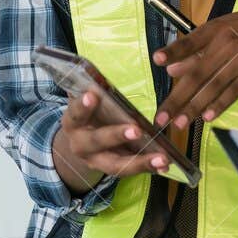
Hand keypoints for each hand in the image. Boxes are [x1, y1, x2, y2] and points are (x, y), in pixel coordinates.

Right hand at [53, 90, 167, 192]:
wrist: (79, 144)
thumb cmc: (89, 113)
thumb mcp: (86, 100)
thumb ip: (91, 86)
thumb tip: (93, 67)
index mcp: (73, 121)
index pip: (75, 112)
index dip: (82, 105)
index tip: (92, 94)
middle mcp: (80, 144)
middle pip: (96, 142)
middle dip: (115, 135)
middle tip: (135, 129)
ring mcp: (95, 160)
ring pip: (115, 164)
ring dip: (140, 162)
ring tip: (162, 158)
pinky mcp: (111, 169)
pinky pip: (129, 171)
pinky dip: (148, 167)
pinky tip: (165, 164)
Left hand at [153, 0, 237, 128]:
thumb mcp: (222, 29)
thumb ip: (195, 50)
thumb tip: (170, 69)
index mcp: (215, 30)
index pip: (190, 41)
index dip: (174, 50)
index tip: (157, 59)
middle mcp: (227, 44)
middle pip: (198, 73)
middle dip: (177, 97)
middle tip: (161, 116)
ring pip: (214, 86)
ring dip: (195, 107)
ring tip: (179, 123)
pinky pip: (234, 91)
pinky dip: (220, 104)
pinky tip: (207, 117)